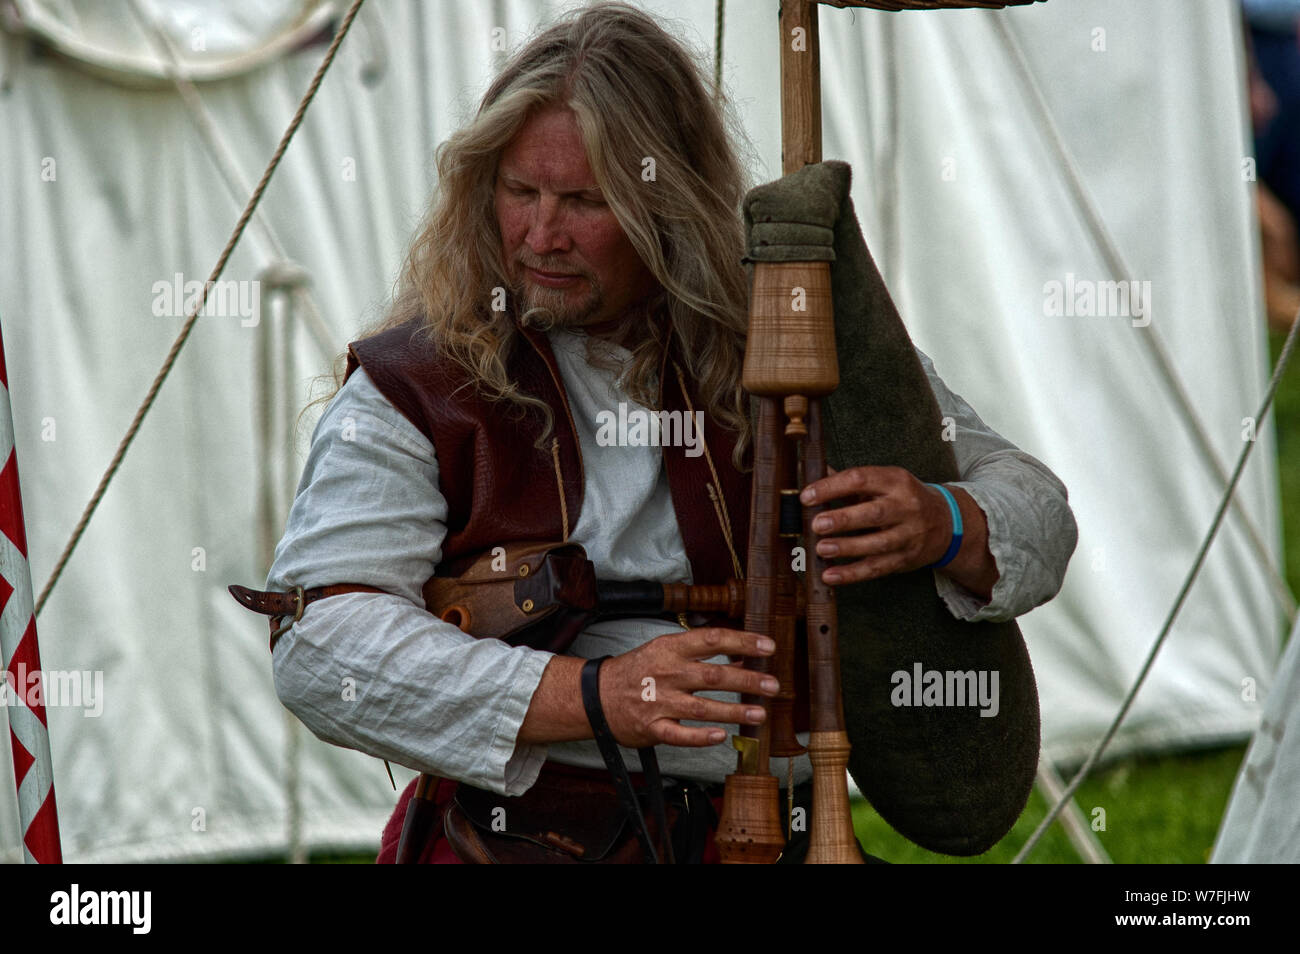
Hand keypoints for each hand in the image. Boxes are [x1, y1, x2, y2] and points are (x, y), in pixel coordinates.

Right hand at [596, 628, 777, 748]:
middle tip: (773, 685)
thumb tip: (743, 659)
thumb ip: (702, 655)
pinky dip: (700, 736)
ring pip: (702, 708)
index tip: (768, 647)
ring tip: (760, 713)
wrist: (597, 695)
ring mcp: (659, 702)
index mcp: (671, 649)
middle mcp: (667, 673)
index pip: (712, 640)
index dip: (743, 642)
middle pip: (713, 676)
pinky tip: (721, 736)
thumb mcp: (666, 652)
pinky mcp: (653, 728)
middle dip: (746, 681)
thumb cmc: (639, 671)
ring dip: (734, 711)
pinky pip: (680, 734)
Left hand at [799, 465, 953, 584]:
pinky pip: (878, 568)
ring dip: (847, 548)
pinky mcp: (906, 558)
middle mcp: (906, 507)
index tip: (807, 496)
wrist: (946, 522)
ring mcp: (908, 534)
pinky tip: (831, 576)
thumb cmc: (902, 499)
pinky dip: (853, 574)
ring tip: (821, 549)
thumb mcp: (884, 482)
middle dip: (844, 519)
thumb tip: (814, 473)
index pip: (861, 479)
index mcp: (896, 481)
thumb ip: (850, 481)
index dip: (832, 487)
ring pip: (878, 543)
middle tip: (817, 524)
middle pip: (874, 513)